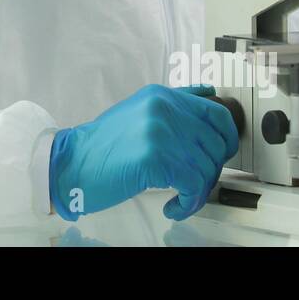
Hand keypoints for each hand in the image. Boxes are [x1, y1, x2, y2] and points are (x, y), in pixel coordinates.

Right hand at [49, 83, 238, 221]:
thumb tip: (210, 92)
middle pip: (216, 144)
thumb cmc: (104, 146)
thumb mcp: (140, 111)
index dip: (227, 139)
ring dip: (197, 192)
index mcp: (162, 96)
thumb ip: (174, 104)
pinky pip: (192, 186)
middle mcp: (163, 108)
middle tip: (193, 185)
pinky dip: (188, 203)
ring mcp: (159, 131)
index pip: (217, 112)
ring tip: (180, 199)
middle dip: (211, 171)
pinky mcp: (154, 157)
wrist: (72, 164)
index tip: (218, 157)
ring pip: (206, 168)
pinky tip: (174, 207)